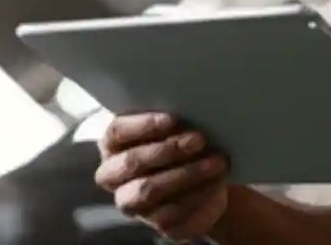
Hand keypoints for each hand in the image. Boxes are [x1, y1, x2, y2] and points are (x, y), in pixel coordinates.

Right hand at [95, 113, 230, 239]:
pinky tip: (214, 182)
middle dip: (168, 149)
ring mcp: (131, 202)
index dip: (143, 125)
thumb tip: (193, 108)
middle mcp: (115, 174)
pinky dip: (196, 195)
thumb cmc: (187, 144)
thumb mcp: (182, 128)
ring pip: (149, 189)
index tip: (172, 118)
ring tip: (215, 162)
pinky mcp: (155, 223)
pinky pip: (170, 212)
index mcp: (114, 144)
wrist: (209, 181)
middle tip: (199, 139)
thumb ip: (177, 121)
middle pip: (132, 162)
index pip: (117, 132)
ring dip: (186, 173)